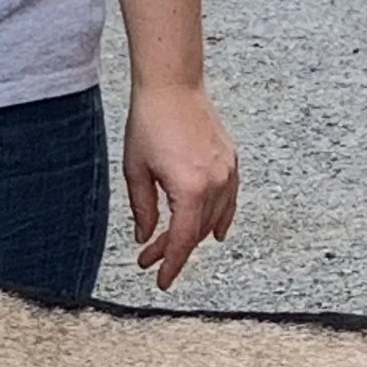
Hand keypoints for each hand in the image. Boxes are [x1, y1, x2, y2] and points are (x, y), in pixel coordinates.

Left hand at [123, 82, 238, 290]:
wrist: (173, 84)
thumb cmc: (149, 122)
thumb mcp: (136, 171)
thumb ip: (142, 209)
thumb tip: (145, 237)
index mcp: (189, 190)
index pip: (181, 241)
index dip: (170, 264)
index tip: (160, 282)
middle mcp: (214, 184)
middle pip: (195, 232)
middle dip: (172, 250)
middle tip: (149, 260)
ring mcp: (227, 172)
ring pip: (212, 219)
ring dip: (192, 236)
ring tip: (172, 247)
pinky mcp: (230, 161)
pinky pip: (228, 200)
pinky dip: (220, 218)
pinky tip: (214, 233)